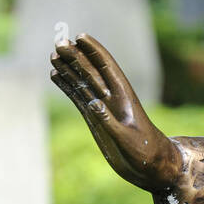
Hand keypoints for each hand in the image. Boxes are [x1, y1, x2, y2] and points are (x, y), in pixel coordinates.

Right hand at [50, 34, 181, 192]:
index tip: (79, 36)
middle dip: (76, 56)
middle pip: (91, 71)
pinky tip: (55, 76)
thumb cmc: (146, 152)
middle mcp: (112, 97)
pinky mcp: (95, 118)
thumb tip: (92, 103)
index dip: (94, 50)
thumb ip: (109, 121)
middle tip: (58, 42)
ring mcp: (102, 107)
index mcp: (124, 96)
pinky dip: (67, 86)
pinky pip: (78, 98)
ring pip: (82, 82)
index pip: (107, 67)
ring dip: (69, 68)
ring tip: (53, 55)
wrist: (150, 167)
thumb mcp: (127, 139)